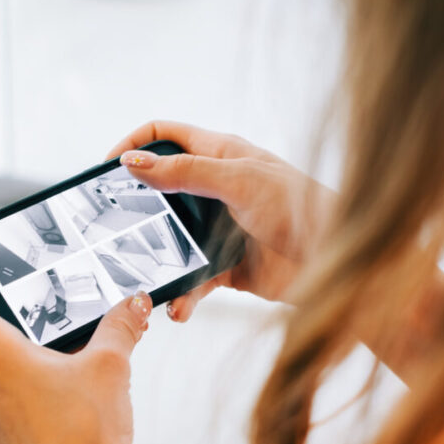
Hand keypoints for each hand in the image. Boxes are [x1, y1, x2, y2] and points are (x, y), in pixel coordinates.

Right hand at [106, 121, 336, 319]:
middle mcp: (217, 189)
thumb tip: (134, 162)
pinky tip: (179, 308)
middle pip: (161, 191)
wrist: (337, 263)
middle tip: (112, 227)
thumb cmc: (299, 207)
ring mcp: (219, 229)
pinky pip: (192, 279)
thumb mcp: (237, 180)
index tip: (107, 169)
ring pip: (171, 241)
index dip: (133, 145)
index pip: (165, 136)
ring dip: (157, 261)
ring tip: (144, 278)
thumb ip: (184, 172)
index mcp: (220, 155)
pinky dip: (183, 294)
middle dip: (136, 210)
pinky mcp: (226, 267)